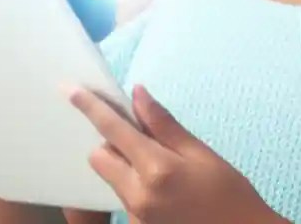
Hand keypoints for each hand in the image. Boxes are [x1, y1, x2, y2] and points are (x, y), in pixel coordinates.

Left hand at [68, 84, 285, 223]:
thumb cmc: (230, 194)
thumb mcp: (201, 154)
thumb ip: (164, 125)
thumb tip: (137, 94)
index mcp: (156, 169)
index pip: (113, 130)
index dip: (91, 107)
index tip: (70, 90)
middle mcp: (138, 194)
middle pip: (99, 157)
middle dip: (110, 143)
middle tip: (141, 139)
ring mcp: (136, 214)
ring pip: (111, 178)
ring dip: (124, 165)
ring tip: (161, 168)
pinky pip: (124, 196)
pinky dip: (135, 185)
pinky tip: (164, 190)